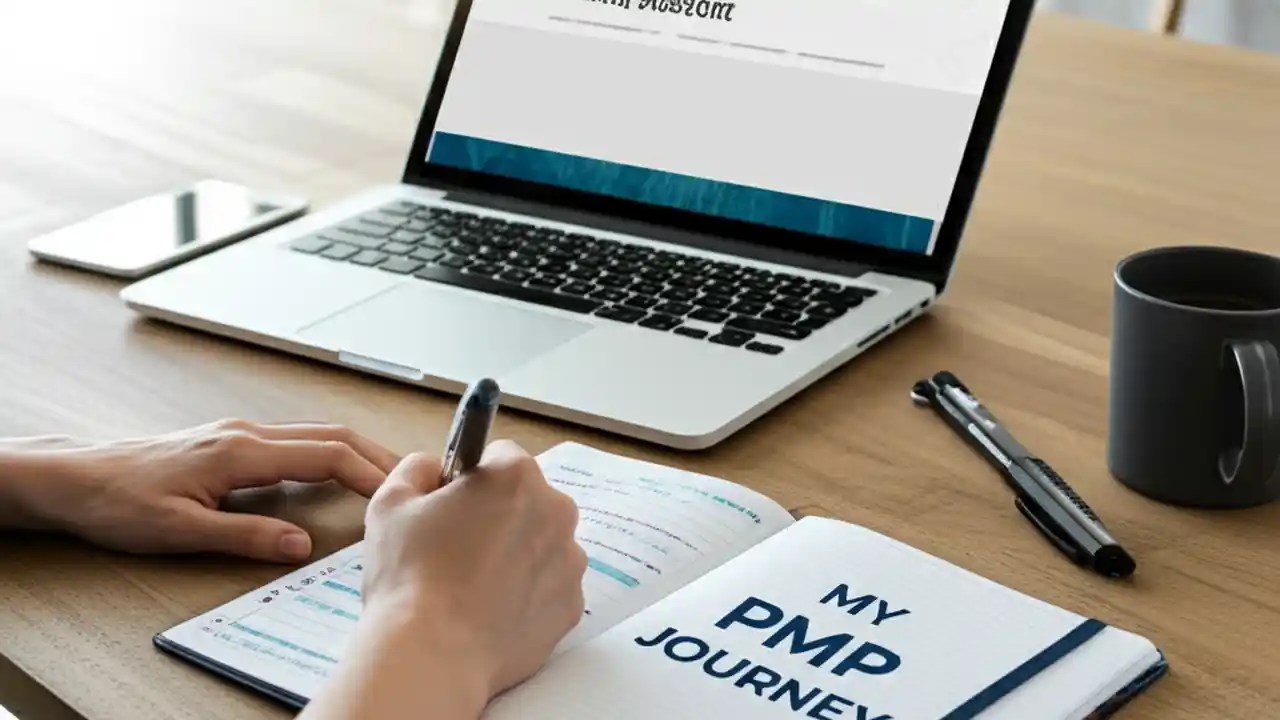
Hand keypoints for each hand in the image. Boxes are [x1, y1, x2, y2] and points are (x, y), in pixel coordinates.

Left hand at [0, 419, 398, 562]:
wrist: (77, 479)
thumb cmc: (119, 503)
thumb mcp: (181, 531)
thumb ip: (245, 537)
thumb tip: (301, 545)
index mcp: (241, 451)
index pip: (325, 454)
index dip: (368, 473)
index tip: (399, 492)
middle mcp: (246, 434)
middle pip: (331, 435)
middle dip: (376, 456)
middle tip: (413, 479)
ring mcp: (239, 434)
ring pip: (315, 433)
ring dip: (355, 452)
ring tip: (386, 477)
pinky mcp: (231, 442)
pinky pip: (296, 441)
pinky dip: (329, 453)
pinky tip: (335, 473)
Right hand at [301, 441, 586, 719]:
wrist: (432, 656)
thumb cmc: (409, 575)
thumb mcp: (390, 503)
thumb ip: (417, 468)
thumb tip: (435, 468)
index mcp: (516, 476)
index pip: (500, 457)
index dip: (471, 479)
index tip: (451, 506)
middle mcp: (556, 511)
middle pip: (528, 500)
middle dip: (499, 516)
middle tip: (458, 550)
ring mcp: (570, 562)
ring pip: (542, 544)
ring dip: (517, 555)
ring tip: (473, 587)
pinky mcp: (572, 606)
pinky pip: (549, 588)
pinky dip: (527, 595)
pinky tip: (492, 612)